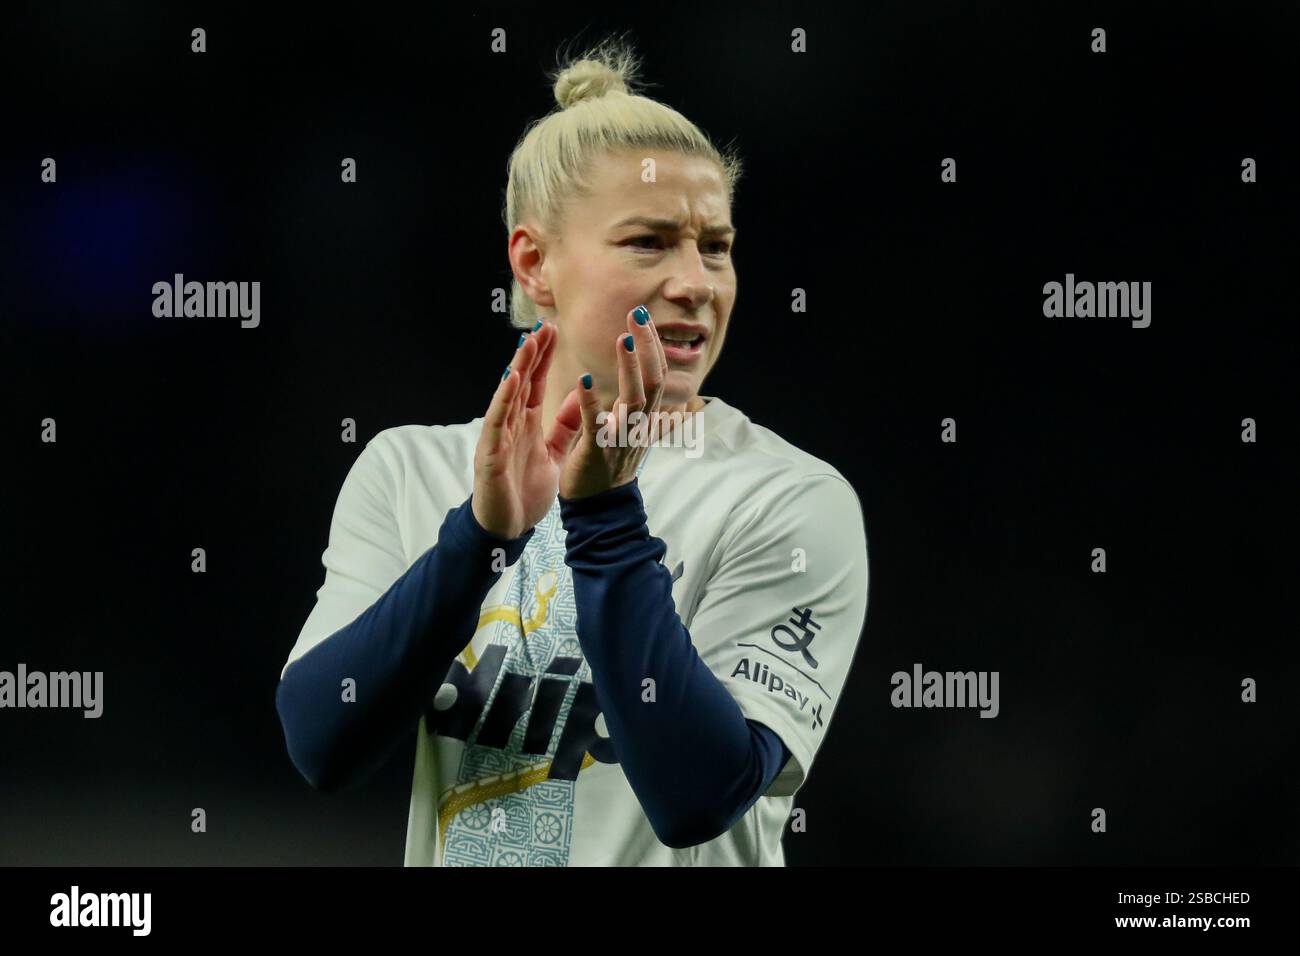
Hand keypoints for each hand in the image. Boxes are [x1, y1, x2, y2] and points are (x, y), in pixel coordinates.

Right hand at [471, 322, 573, 538]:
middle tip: (543, 324)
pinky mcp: (490, 454)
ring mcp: (498, 438)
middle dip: (532, 353)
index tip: (553, 330)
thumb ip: (562, 427)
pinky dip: (503, 400)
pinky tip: (512, 381)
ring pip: (508, 396)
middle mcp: (510, 425)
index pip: (536, 383)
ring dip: (518, 368)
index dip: (543, 357)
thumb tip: (575, 400)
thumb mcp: (552, 454)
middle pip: (522, 382)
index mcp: (526, 425)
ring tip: (528, 343)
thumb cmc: (524, 492)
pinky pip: (497, 423)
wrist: (507, 528)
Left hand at [550, 306, 667, 500]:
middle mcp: (638, 426)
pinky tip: (584, 380)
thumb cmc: (612, 470)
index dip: (651, 345)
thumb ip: (650, 417)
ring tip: (622, 340)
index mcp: (644, 419)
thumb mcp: (635, 438)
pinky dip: (591, 402)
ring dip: (629, 368)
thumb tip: (676, 406)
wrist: (600, 510)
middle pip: (653, 381)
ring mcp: (621, 439)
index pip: (656, 375)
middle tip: (636, 314)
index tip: (640, 317)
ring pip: (633, 399)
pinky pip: (596, 424)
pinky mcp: (596, 451)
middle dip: (646, 346)